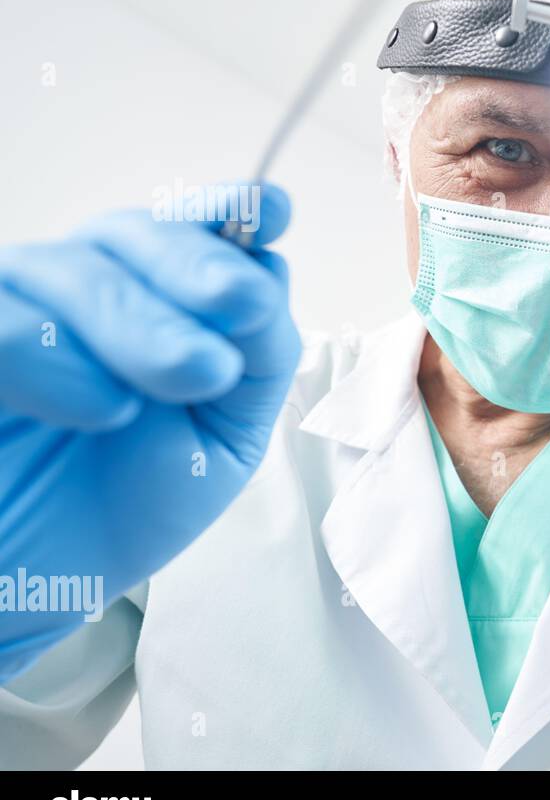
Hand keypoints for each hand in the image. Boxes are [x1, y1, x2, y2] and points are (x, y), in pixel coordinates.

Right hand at [0, 183, 299, 678]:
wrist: (37, 588)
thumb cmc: (126, 502)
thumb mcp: (223, 434)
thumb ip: (256, 354)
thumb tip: (271, 265)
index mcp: (141, 297)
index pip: (176, 231)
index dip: (222, 214)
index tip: (272, 211)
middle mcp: (68, 292)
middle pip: (126, 237)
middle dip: (195, 267)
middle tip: (245, 305)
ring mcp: (7, 317)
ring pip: (62, 271)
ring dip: (141, 320)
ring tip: (197, 376)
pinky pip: (0, 329)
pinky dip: (55, 355)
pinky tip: (108, 406)